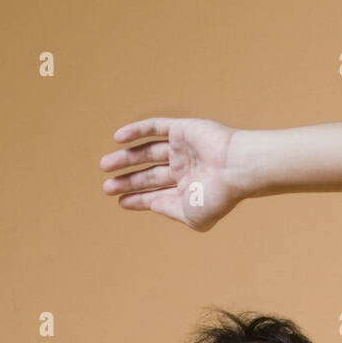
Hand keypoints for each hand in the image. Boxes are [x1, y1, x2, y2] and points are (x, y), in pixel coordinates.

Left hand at [100, 117, 247, 231]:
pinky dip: (136, 131)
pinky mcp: (182, 130)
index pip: (156, 193)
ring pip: (147, 152)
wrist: (235, 169)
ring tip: (105, 166)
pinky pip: (155, 127)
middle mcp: (184, 169)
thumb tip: (151, 203)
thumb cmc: (217, 196)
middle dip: (127, 180)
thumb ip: (169, 211)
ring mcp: (182, 149)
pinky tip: (118, 139)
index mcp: (187, 190)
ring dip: (126, 158)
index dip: (137, 198)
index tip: (119, 200)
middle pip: (149, 174)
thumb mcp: (190, 215)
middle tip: (107, 186)